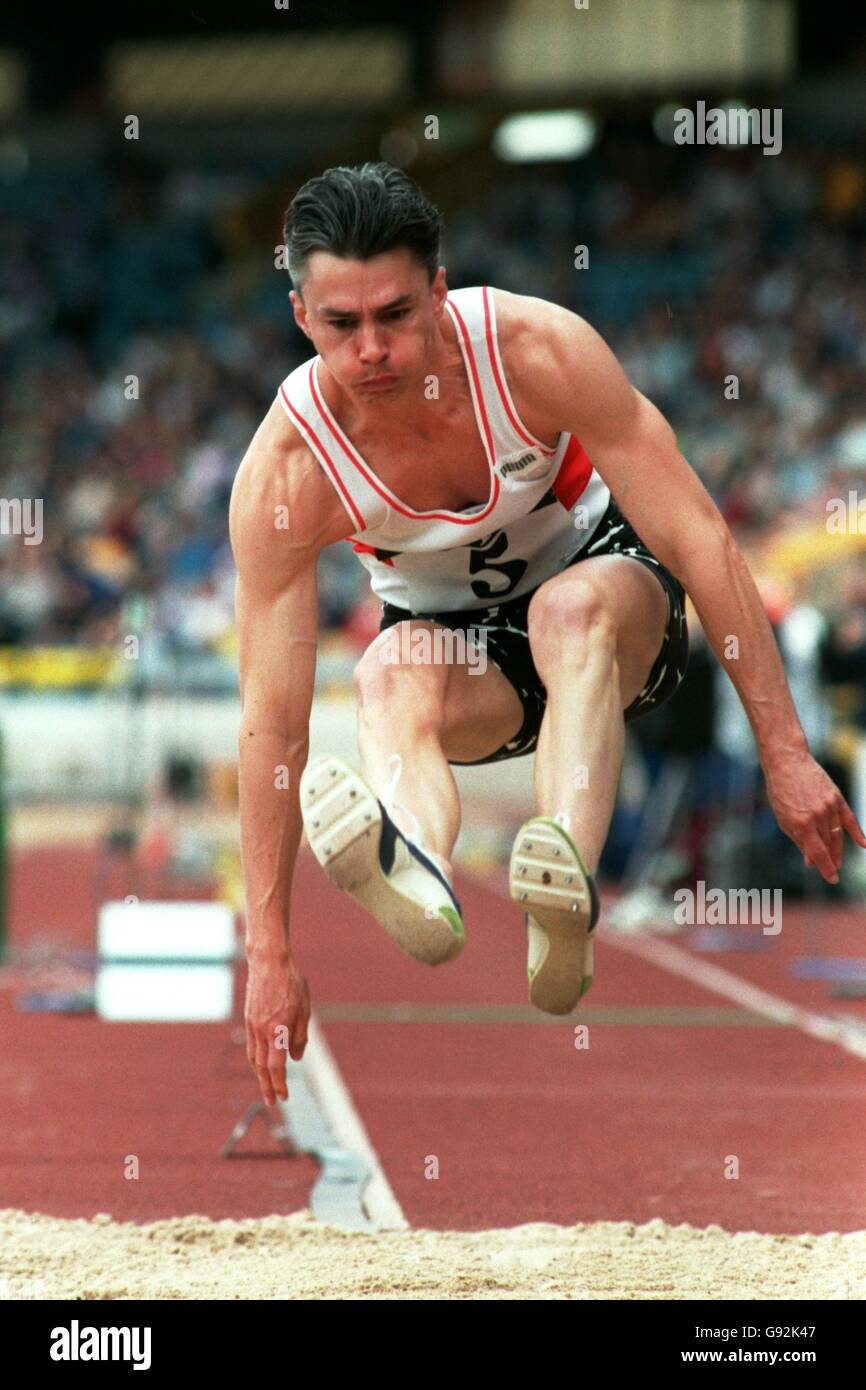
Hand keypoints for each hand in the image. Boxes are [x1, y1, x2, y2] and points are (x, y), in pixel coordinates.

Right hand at [245, 955, 309, 1105]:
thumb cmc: (291, 984)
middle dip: (267, 1086)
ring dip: (260, 1076)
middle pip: (261, 1067)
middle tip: (272, 1103)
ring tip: (266, 1087)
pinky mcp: (249, 1018)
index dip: (279, 1084)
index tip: (283, 1097)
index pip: (275, 1066)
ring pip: (253, 1057)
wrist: (268, 963)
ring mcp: (252, 1025)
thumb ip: (300, 1036)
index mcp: (276, 1031)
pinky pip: (251, 1045)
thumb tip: (295, 1058)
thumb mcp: (304, 1010)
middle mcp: (261, 1031)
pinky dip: (255, 1059)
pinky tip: (260, 1064)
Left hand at [764, 749, 865, 883]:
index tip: (832, 879)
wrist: (787, 763)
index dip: (826, 868)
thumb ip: (798, 840)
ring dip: (838, 849)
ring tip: (837, 861)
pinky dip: (857, 832)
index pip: (818, 853)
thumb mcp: (783, 819)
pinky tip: (864, 845)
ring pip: (838, 834)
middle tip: (832, 870)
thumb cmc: (781, 793)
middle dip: (829, 859)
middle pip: (828, 844)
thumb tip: (810, 861)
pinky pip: (850, 818)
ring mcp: (829, 806)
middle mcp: (817, 816)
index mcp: (801, 823)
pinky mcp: (836, 797)